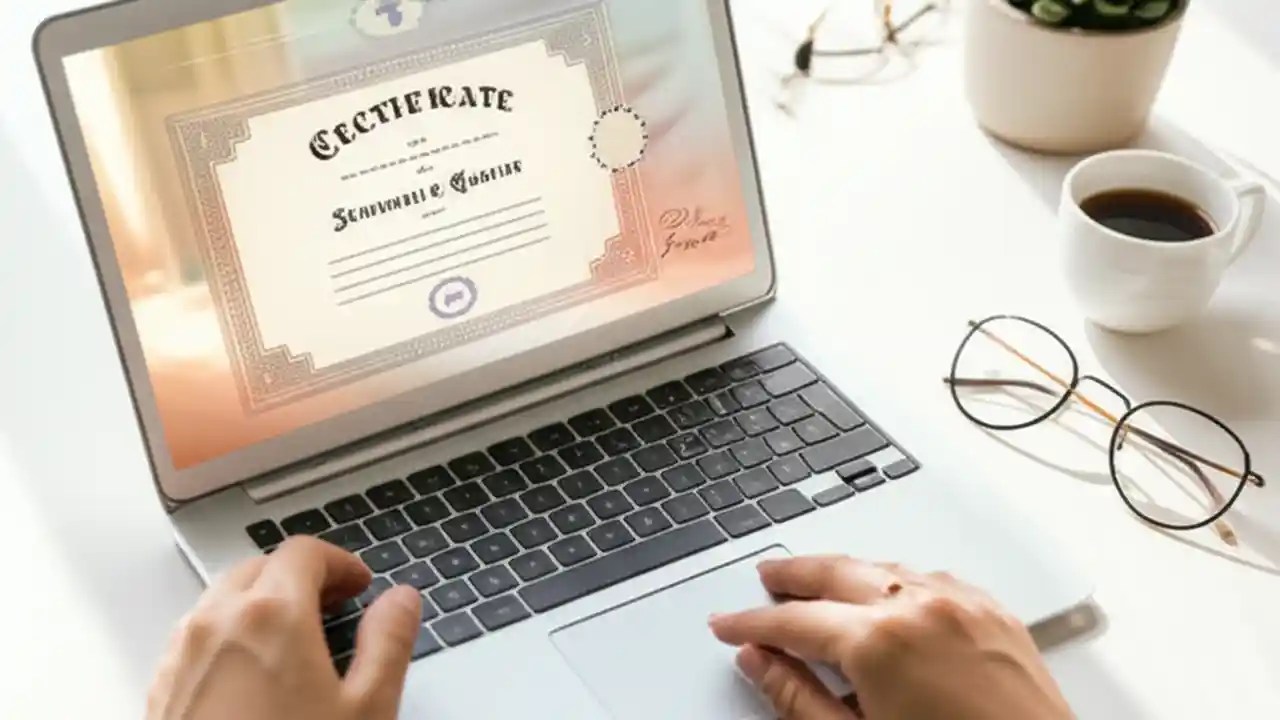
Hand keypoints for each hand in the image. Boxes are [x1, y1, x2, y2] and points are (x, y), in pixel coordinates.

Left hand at [147, 537, 421, 719]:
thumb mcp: (366, 709)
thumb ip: (389, 642)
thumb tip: (401, 601)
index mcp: (272, 614)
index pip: (304, 553)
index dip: (340, 562)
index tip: (360, 585)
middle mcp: (217, 623)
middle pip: (259, 568)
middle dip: (300, 579)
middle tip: (335, 606)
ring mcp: (181, 656)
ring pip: (222, 600)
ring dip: (260, 604)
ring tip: (295, 641)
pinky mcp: (161, 690)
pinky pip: (195, 638)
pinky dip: (228, 637)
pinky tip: (254, 678)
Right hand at [709, 557, 1071, 719]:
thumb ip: (799, 699)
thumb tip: (759, 662)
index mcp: (880, 642)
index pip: (793, 621)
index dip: (751, 624)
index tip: (728, 626)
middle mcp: (922, 608)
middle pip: (836, 573)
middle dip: (793, 575)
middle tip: (765, 580)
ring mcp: (965, 606)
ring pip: (885, 568)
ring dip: (844, 572)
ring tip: (816, 580)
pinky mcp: (997, 615)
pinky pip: (934, 578)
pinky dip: (898, 580)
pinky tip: (887, 590)